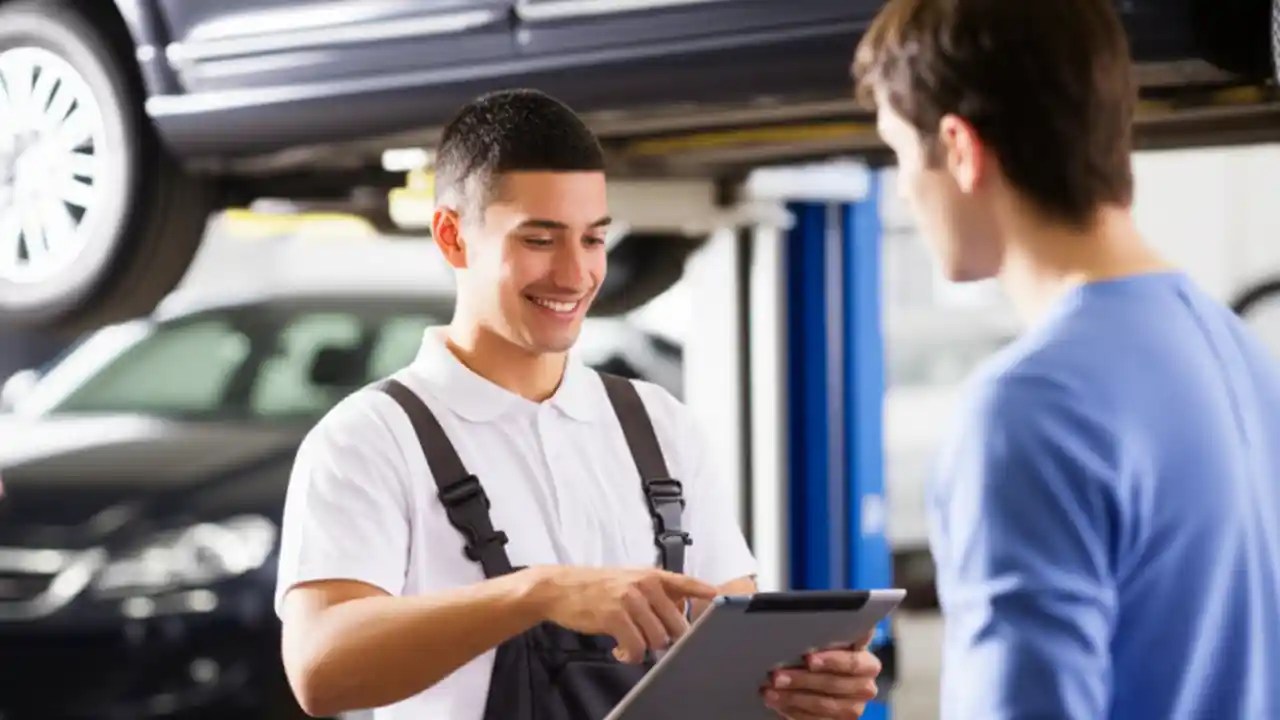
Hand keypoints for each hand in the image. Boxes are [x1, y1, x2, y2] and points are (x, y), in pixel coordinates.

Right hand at [526, 566, 717, 663]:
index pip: (685, 582)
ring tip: (628, 643)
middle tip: (649, 641)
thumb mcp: (628, 579)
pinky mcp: (615, 616)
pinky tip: (619, 650)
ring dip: (645, 648)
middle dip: (668, 640)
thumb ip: (654, 592)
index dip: (703, 592)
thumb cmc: (596, 587)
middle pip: (676, 624)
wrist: (560, 588)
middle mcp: (644, 584)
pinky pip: (636, 647)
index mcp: (650, 575)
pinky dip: (629, 655)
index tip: (718, 598)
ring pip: (657, 639)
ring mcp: (630, 599)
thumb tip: (678, 615)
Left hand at [760, 631, 882, 718]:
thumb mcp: (818, 635)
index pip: (853, 659)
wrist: (811, 674)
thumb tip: (798, 614)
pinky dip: (793, 711)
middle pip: (835, 683)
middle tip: (776, 675)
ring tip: (769, 690)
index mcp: (865, 658)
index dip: (831, 660)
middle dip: (802, 679)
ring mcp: (854, 706)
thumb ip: (819, 628)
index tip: (808, 658)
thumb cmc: (814, 648)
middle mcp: (865, 683)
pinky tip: (776, 702)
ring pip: (825, 704)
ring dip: (793, 697)